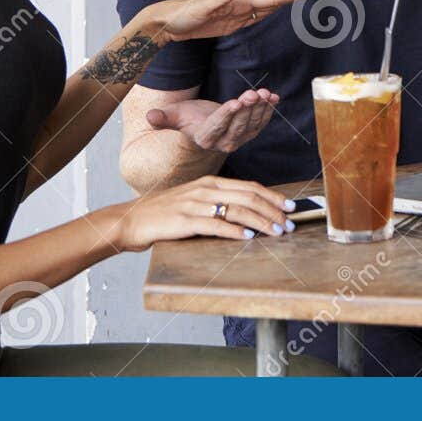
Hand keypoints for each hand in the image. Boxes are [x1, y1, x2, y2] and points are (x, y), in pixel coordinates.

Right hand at [105, 175, 294, 251]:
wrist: (132, 220)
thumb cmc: (164, 213)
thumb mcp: (194, 200)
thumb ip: (217, 202)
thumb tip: (246, 212)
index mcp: (210, 182)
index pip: (249, 187)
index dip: (272, 197)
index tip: (289, 207)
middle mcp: (205, 189)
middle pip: (248, 197)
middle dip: (273, 211)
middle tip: (289, 224)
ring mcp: (195, 204)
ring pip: (237, 210)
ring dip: (261, 222)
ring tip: (276, 232)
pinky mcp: (185, 220)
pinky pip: (215, 225)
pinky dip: (234, 231)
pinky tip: (247, 237)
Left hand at [140, 0, 315, 42]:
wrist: (167, 23)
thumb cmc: (182, 14)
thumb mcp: (201, 7)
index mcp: (237, 2)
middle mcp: (240, 6)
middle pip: (272, 1)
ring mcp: (235, 14)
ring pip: (265, 8)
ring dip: (282, 3)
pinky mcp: (229, 23)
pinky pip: (253, 18)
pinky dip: (267, 13)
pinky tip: (273, 10)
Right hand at [145, 89, 279, 153]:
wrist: (199, 122)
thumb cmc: (185, 117)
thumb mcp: (172, 116)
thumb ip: (162, 118)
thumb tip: (150, 116)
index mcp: (204, 139)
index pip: (216, 127)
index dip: (226, 115)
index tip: (234, 101)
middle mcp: (222, 143)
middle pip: (237, 126)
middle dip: (246, 109)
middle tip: (252, 94)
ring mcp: (237, 139)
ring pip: (252, 125)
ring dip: (260, 108)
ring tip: (264, 93)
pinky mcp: (248, 133)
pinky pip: (261, 123)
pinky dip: (268, 110)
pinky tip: (273, 97)